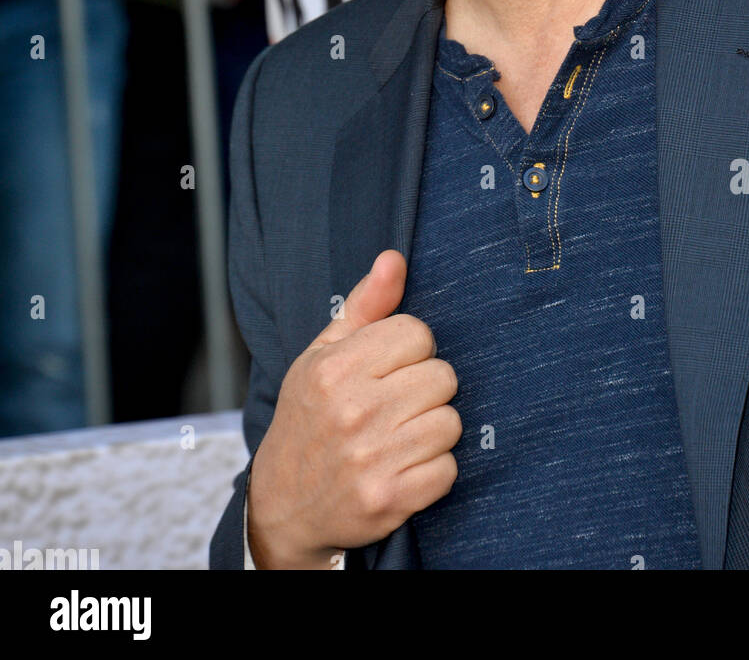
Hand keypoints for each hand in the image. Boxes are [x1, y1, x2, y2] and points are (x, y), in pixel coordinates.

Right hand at [246, 250, 460, 568]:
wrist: (283, 504)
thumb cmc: (310, 416)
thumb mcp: (323, 354)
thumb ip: (365, 305)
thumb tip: (394, 259)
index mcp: (335, 368)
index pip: (418, 334)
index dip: (411, 350)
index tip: (391, 369)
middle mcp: (352, 411)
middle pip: (443, 377)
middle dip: (426, 389)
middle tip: (396, 405)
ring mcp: (371, 459)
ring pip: (450, 422)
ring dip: (433, 430)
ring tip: (400, 436)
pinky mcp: (389, 500)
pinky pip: (448, 469)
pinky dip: (434, 471)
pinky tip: (404, 467)